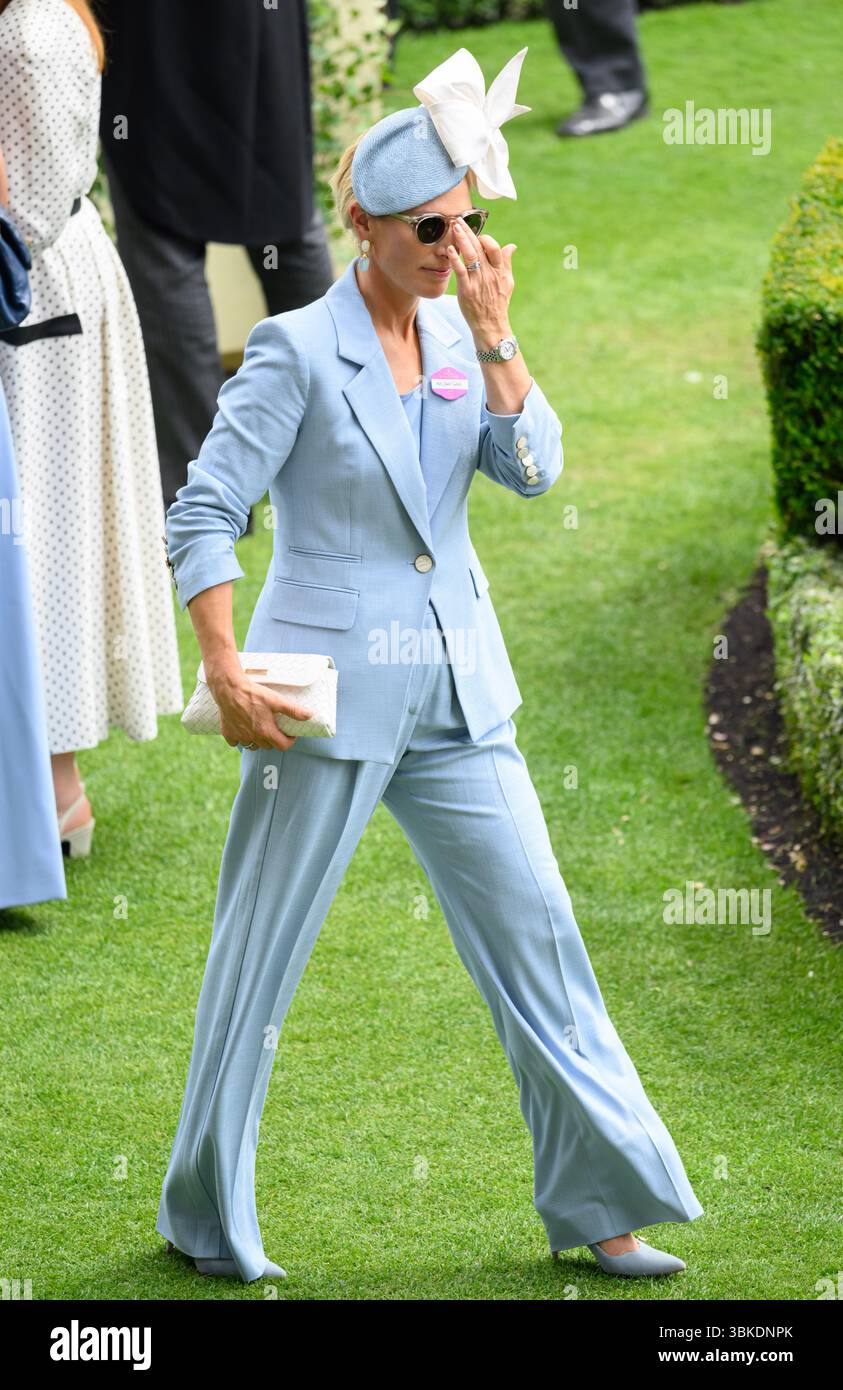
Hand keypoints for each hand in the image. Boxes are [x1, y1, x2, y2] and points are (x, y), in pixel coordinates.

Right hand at [207, 668, 315, 750]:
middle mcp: (252, 737)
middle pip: (268, 747)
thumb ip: (293, 710)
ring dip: (258, 741)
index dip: (290, 741)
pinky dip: (240, 739)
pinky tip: (243, 729)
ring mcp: (239, 736)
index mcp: (265, 732)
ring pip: (252, 746)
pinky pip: (235, 742)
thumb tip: (309, 715)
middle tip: (276, 728)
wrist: (229, 688)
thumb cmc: (252, 694)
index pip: (283, 746)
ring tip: (261, 730)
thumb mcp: (276, 700)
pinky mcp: (227, 732)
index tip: (290, 734)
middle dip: (274, 740)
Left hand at [447, 217, 516, 345]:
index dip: (484, 238)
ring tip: (454, 227)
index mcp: (500, 271)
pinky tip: (450, 249)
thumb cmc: (498, 305)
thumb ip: (506, 263)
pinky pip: (461, 271)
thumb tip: (511, 246)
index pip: (494, 247)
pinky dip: (455, 259)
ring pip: (470, 255)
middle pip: (479, 247)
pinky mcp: (467, 290)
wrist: (491, 326)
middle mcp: (489, 274)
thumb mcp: (507, 283)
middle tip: (458, 220)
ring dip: (461, 239)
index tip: (475, 235)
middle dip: (467, 231)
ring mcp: (478, 281)